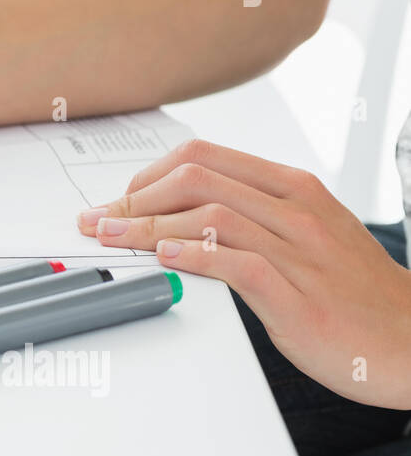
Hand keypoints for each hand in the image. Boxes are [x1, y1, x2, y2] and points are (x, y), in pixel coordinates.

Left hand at [76, 139, 410, 408]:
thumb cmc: (355, 292)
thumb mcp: (307, 234)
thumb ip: (251, 216)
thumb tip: (180, 215)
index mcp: (293, 188)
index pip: (204, 157)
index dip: (147, 175)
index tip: (119, 198)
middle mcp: (295, 211)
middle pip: (196, 179)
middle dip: (134, 197)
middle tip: (100, 220)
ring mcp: (299, 252)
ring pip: (207, 217)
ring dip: (146, 227)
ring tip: (111, 237)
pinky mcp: (298, 297)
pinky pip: (238, 265)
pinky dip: (194, 256)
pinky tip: (164, 259)